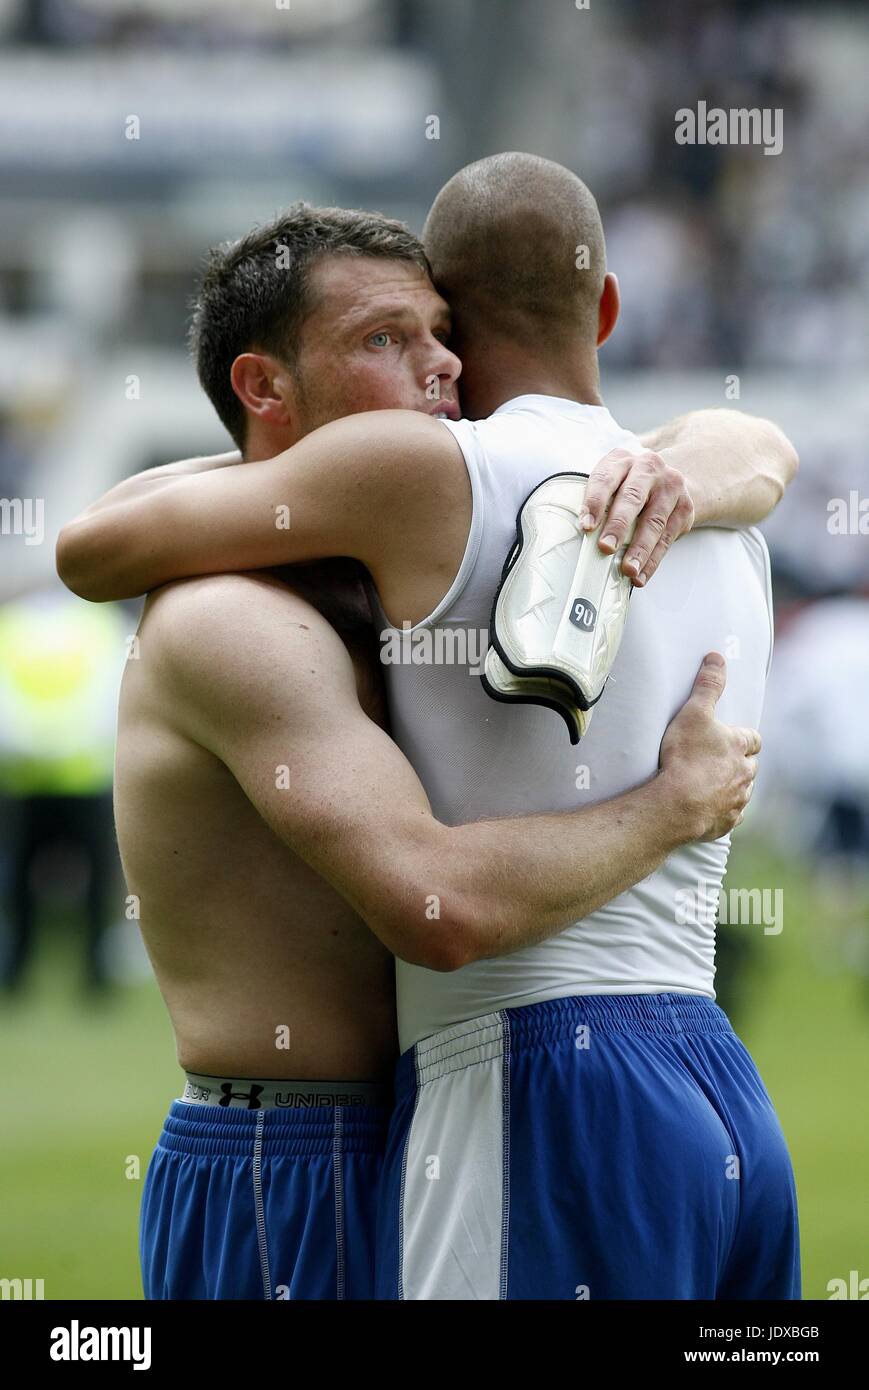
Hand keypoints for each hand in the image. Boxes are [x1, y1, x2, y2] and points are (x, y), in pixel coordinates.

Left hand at [581, 447, 694, 586]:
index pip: (605, 479)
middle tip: (606, 548)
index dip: (595, 503)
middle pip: (632, 498)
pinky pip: (667, 538)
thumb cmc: (628, 485)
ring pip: (653, 522)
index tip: (586, 526)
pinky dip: (653, 560)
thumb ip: (598, 503)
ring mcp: (670, 487)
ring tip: (628, 569)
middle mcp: (648, 468)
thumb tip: (584, 535)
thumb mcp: (611, 483)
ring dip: (639, 549)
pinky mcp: (684, 508)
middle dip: (618, 526)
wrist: (666, 480)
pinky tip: (642, 574)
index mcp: (622, 460)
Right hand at [658, 653, 760, 841]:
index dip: (744, 737)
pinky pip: (730, 816)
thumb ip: (707, 685)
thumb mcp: (694, 712)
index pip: (753, 739)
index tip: (734, 737)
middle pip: (750, 766)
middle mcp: (745, 774)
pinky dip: (723, 811)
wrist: (677, 804)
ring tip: (712, 784)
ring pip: (743, 791)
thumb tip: (717, 656)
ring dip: (733, 786)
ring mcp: (737, 799)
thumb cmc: (685, 756)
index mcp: (740, 747)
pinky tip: (710, 808)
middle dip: (740, 763)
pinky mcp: (726, 822)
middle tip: (719, 760)